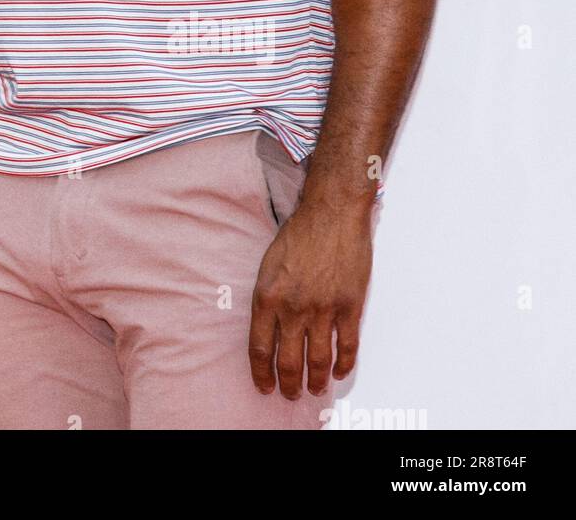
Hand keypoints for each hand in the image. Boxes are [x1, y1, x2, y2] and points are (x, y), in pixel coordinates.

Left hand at [248, 197, 372, 399]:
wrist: (331, 214)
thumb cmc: (298, 235)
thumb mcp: (268, 265)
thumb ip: (268, 298)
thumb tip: (269, 329)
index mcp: (267, 297)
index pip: (260, 348)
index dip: (262, 373)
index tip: (264, 386)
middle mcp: (293, 308)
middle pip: (288, 361)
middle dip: (288, 384)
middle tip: (290, 394)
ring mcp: (323, 310)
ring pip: (318, 360)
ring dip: (315, 381)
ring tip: (313, 390)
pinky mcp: (349, 307)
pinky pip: (347, 347)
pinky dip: (343, 365)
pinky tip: (338, 372)